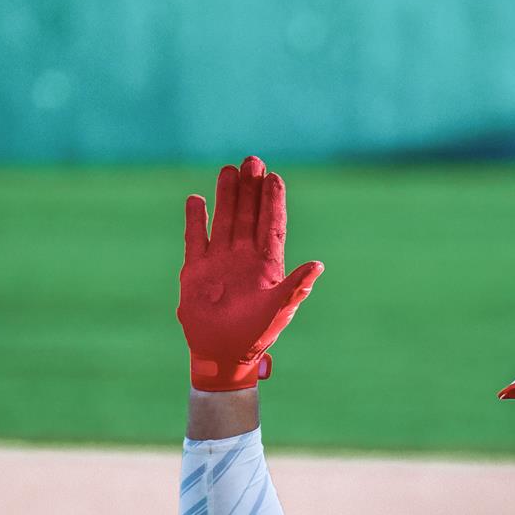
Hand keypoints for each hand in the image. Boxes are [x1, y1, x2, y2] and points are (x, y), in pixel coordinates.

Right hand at [177, 156, 323, 390]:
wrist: (222, 353)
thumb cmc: (255, 335)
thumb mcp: (279, 311)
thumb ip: (295, 287)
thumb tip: (318, 265)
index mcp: (266, 266)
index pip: (272, 226)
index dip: (273, 202)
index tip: (275, 178)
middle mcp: (243, 258)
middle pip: (248, 216)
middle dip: (251, 189)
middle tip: (253, 161)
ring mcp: (220, 261)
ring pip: (224, 220)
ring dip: (227, 196)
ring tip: (229, 170)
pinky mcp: (196, 270)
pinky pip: (195, 239)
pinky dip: (196, 220)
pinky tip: (197, 200)